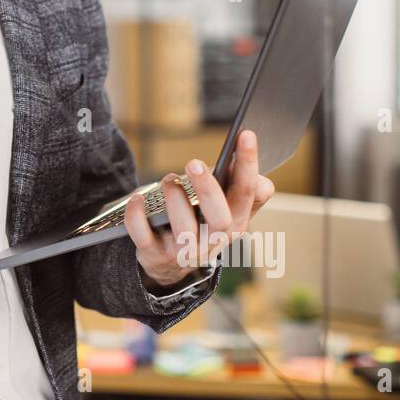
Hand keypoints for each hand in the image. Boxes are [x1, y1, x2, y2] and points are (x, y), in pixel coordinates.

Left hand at [123, 129, 275, 289]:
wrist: (172, 265)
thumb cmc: (203, 224)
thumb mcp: (229, 212)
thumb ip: (247, 194)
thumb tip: (262, 182)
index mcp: (236, 224)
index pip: (247, 194)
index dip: (248, 164)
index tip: (246, 134)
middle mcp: (214, 241)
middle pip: (219, 219)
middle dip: (207, 189)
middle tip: (193, 162)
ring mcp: (184, 251)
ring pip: (183, 229)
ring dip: (174, 198)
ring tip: (169, 179)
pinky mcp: (156, 255)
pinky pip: (144, 237)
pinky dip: (137, 216)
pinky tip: (138, 198)